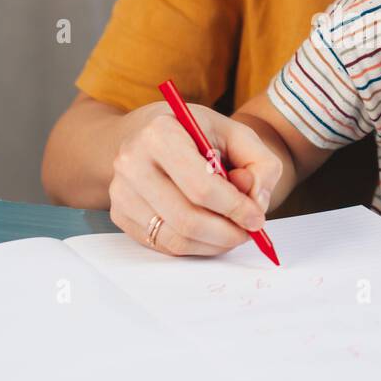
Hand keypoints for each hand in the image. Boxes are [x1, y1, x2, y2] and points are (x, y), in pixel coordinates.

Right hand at [108, 101, 283, 256]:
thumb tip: (256, 202)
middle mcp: (132, 162)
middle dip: (227, 233)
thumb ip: (260, 164)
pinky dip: (194, 246)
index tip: (256, 218)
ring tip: (232, 232)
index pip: (202, 187)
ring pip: (175, 239)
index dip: (235, 209)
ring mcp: (121, 191)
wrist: (145, 135)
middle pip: (187, 219)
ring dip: (213, 244)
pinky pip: (162, 245)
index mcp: (161, 133)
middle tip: (248, 232)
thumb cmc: (195, 134)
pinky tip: (209, 232)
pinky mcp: (119, 214)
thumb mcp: (236, 134)